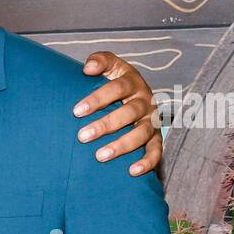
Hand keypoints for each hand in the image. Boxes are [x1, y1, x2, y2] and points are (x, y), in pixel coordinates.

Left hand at [73, 52, 160, 175]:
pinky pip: (156, 151)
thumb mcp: (109, 67)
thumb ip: (100, 61)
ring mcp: (152, 120)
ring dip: (121, 145)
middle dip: (105, 125)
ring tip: (99, 156)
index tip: (76, 111)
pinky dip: (147, 162)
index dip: (98, 98)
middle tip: (82, 136)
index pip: (118, 87)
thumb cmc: (113, 83)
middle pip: (129, 112)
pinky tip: (132, 171)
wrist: (132, 96)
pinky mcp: (156, 138)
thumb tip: (88, 68)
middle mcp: (145, 100)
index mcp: (132, 81)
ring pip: (141, 133)